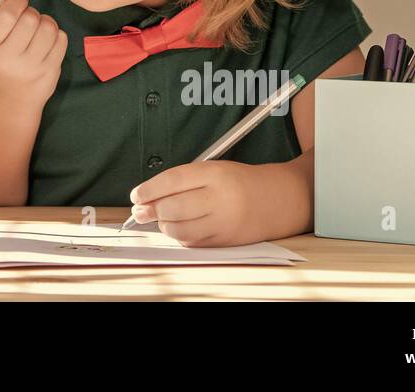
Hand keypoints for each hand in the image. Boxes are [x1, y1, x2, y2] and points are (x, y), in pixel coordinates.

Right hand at [0, 0, 67, 107]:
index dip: (17, 0)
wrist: (7, 101)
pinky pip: (61, 39)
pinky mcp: (50, 72)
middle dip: (31, 12)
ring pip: (48, 27)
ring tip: (38, 28)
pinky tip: (46, 41)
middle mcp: (9, 59)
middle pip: (30, 19)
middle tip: (28, 18)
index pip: (6, 15)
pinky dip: (56, 34)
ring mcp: (32, 68)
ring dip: (45, 21)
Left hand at [127, 159, 302, 246]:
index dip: (149, 189)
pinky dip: (180, 236)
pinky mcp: (226, 241)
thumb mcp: (213, 170)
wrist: (278, 199)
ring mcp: (224, 221)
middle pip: (173, 208)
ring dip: (164, 226)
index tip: (136, 195)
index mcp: (215, 173)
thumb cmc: (239, 182)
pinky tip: (180, 227)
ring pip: (180, 229)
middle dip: (151, 211)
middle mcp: (220, 198)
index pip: (173, 180)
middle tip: (141, 211)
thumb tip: (147, 198)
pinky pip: (193, 242)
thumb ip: (182, 181)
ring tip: (162, 219)